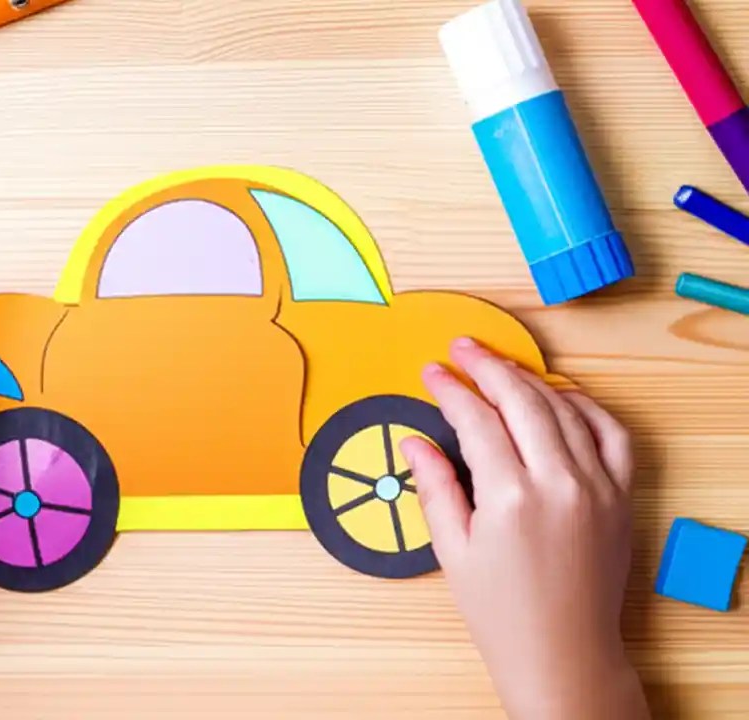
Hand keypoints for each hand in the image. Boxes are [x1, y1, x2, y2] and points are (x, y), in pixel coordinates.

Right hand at [400, 337, 647, 719]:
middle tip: (462, 349)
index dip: (450, 389)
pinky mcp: (620, 496)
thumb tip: (416, 442)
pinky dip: (586, 406)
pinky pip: (611, 433)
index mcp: (510, 497)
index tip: (432, 373)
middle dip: (487, 366)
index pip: (476, 419)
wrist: (564, 653)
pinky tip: (560, 396)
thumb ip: (435, 488)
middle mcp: (559, 483)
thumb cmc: (503, 614)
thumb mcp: (453, 551)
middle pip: (521, 399)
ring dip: (530, 380)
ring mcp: (596, 486)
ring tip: (500, 367)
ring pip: (565, 408)